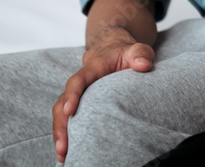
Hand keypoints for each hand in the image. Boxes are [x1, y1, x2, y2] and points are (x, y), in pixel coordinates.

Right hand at [51, 35, 154, 162]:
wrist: (113, 50)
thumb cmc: (125, 53)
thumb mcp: (136, 49)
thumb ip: (140, 53)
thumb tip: (144, 65)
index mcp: (91, 68)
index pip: (77, 81)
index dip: (72, 95)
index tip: (69, 111)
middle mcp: (80, 83)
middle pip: (62, 103)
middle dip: (61, 124)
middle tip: (64, 146)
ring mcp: (78, 95)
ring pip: (61, 114)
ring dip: (60, 134)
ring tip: (63, 155)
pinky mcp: (81, 105)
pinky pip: (69, 120)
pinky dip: (67, 134)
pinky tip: (69, 152)